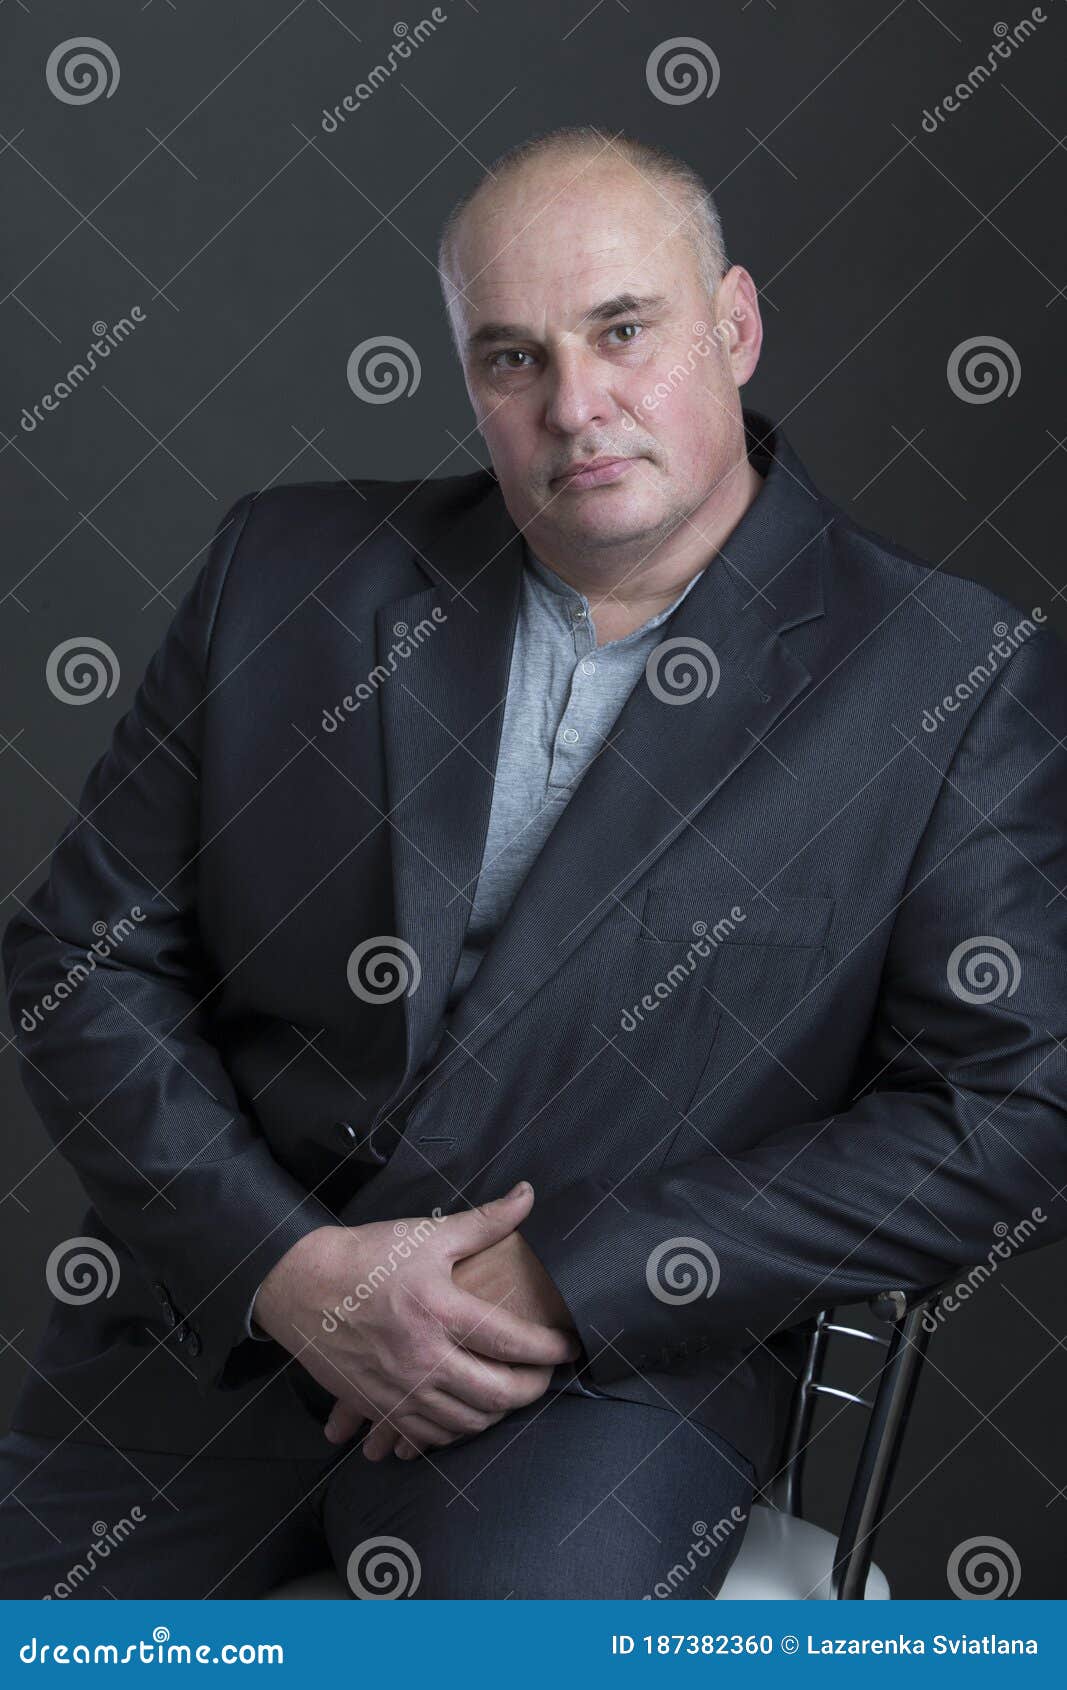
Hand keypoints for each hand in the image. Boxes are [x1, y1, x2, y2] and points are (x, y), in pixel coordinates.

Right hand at [252, 1181, 579, 1457]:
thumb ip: (484, 1222)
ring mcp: (399, 1389)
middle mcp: (422, 1358)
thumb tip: (527, 1196)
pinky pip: (429, 1438)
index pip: (511, 1341)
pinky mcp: (379, 1406)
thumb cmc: (365, 1257)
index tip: (568, 1346)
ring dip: (499, 1412)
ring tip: (512, 1390)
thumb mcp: (426, 1234)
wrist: (299, 1287)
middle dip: (534, 1388)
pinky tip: (467, 1412)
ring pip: (467, 1422)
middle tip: (546, 1374)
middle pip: (497, 1394)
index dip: (550, 1348)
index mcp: (438, 1311)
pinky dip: (456, 1430)